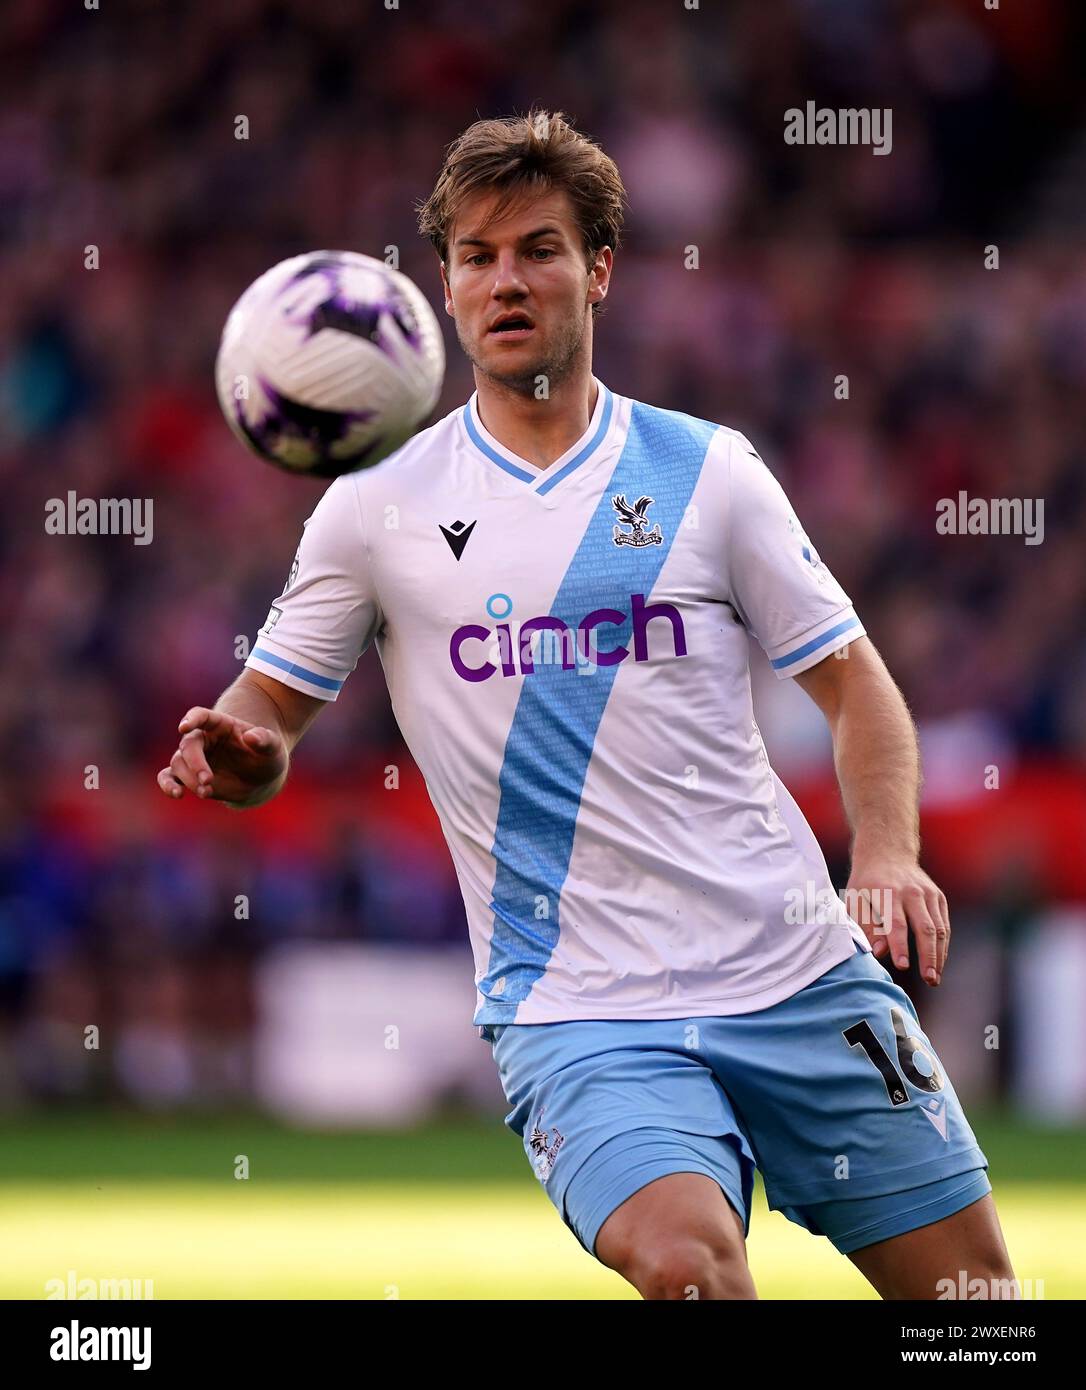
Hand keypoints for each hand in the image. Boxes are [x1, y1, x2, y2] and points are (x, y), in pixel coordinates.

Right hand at [157, 707, 287, 805]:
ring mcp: (193, 757)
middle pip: (188, 745)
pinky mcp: (189, 775)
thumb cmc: (265, 756)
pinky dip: (167, 785)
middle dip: (196, 763)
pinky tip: (176, 794)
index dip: (191, 719)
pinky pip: (169, 777)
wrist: (260, 777)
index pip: (201, 715)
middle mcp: (202, 738)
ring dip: (189, 779)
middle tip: (208, 780)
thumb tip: (251, 737)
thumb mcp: (273, 746)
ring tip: (207, 792)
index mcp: (220, 724)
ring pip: (178, 763)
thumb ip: (264, 739)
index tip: (184, 727)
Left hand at [845, 854, 949, 985]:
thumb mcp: (856, 899)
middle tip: (929, 979)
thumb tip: (879, 952)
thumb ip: (866, 925)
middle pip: (925, 928)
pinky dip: (943, 946)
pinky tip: (938, 963)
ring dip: (939, 955)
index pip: (896, 924)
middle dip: (928, 956)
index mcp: (887, 892)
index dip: (899, 946)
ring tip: (935, 979)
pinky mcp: (938, 897)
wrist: (887, 852)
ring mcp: (928, 894)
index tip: (902, 966)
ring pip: (939, 929)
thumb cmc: (866, 882)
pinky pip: (944, 925)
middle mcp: (912, 892)